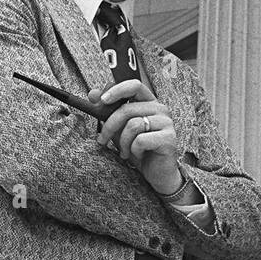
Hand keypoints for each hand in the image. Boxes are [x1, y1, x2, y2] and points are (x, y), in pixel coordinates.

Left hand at [90, 79, 183, 194]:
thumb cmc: (139, 149)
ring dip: (123, 143)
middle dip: (109, 126)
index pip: (134, 86)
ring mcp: (167, 123)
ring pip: (132, 125)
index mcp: (149, 103)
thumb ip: (108, 111)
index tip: (102, 100)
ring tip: (125, 152)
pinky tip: (138, 155)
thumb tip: (91, 94)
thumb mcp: (119, 129)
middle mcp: (161, 109)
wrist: (157, 173)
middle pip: (127, 109)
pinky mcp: (169, 138)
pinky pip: (141, 140)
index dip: (117, 90)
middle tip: (102, 139)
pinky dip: (133, 150)